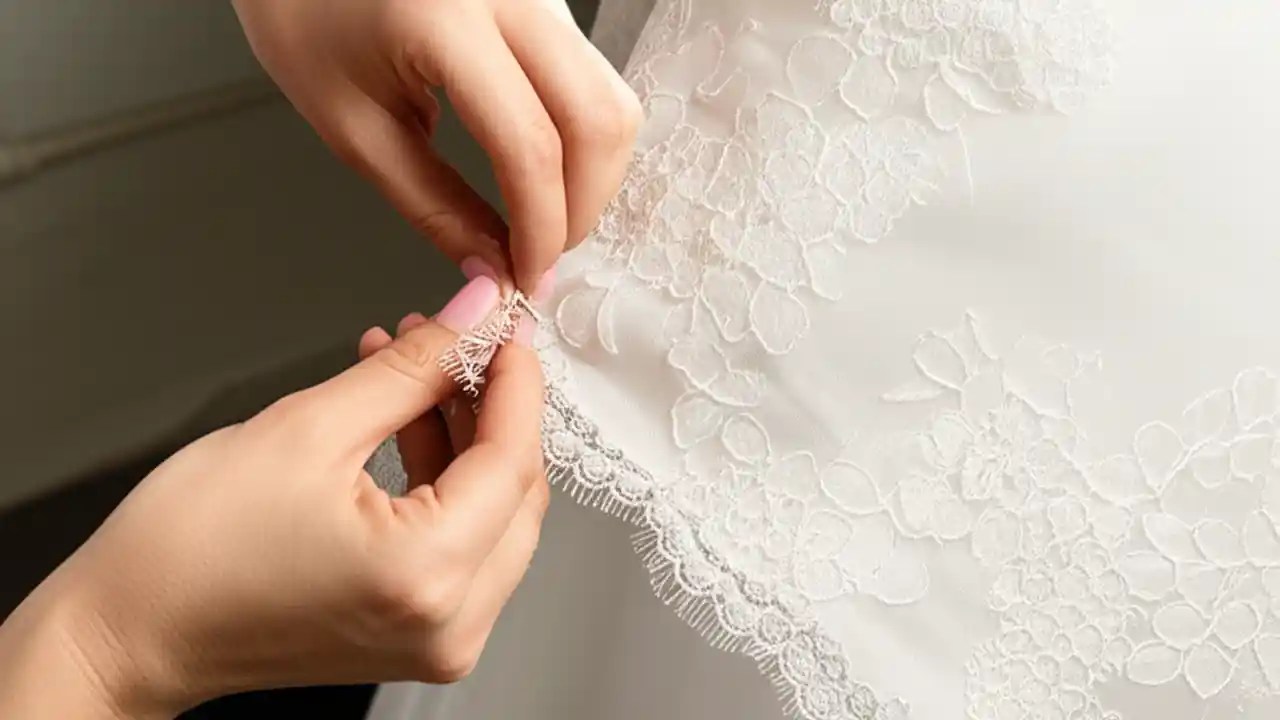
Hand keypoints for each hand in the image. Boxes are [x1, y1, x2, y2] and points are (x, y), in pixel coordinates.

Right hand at [0, 274, 548, 718]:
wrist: (129, 632)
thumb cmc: (187, 552)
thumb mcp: (309, 428)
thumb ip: (410, 370)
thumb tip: (471, 319)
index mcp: (426, 575)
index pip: (513, 458)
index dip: (514, 381)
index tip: (503, 326)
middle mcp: (449, 623)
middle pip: (516, 491)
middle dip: (490, 406)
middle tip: (458, 341)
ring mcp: (438, 639)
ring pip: (494, 515)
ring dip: (462, 436)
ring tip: (413, 369)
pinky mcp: (418, 635)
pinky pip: (462, 544)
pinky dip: (442, 480)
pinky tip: (404, 420)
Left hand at [233, 0, 641, 291]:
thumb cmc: (307, 23)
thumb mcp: (355, 129)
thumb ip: (433, 204)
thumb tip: (494, 267)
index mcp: (445, 21)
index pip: (529, 144)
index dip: (541, 227)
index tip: (527, 277)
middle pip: (597, 120)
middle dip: (583, 208)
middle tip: (543, 256)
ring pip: (613, 99)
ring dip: (595, 175)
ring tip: (546, 218)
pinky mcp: (549, 3)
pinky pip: (597, 79)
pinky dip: (586, 140)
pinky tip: (547, 172)